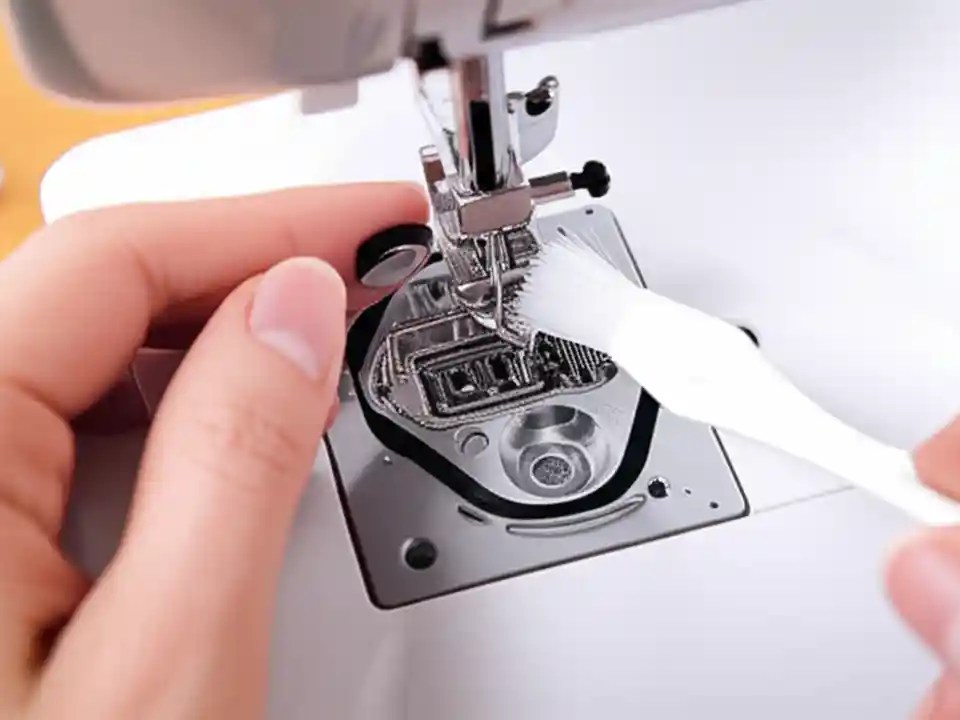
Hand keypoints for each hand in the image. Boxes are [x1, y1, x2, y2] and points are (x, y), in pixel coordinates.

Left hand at [0, 184, 426, 717]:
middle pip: (83, 293)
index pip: (107, 263)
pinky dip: (153, 406)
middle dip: (243, 269)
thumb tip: (295, 313)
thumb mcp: (169, 662)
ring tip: (316, 342)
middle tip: (366, 270)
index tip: (374, 225)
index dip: (266, 227)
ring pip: (70, 356)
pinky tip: (221, 424)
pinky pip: (48, 424)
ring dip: (202, 336)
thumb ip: (233, 466)